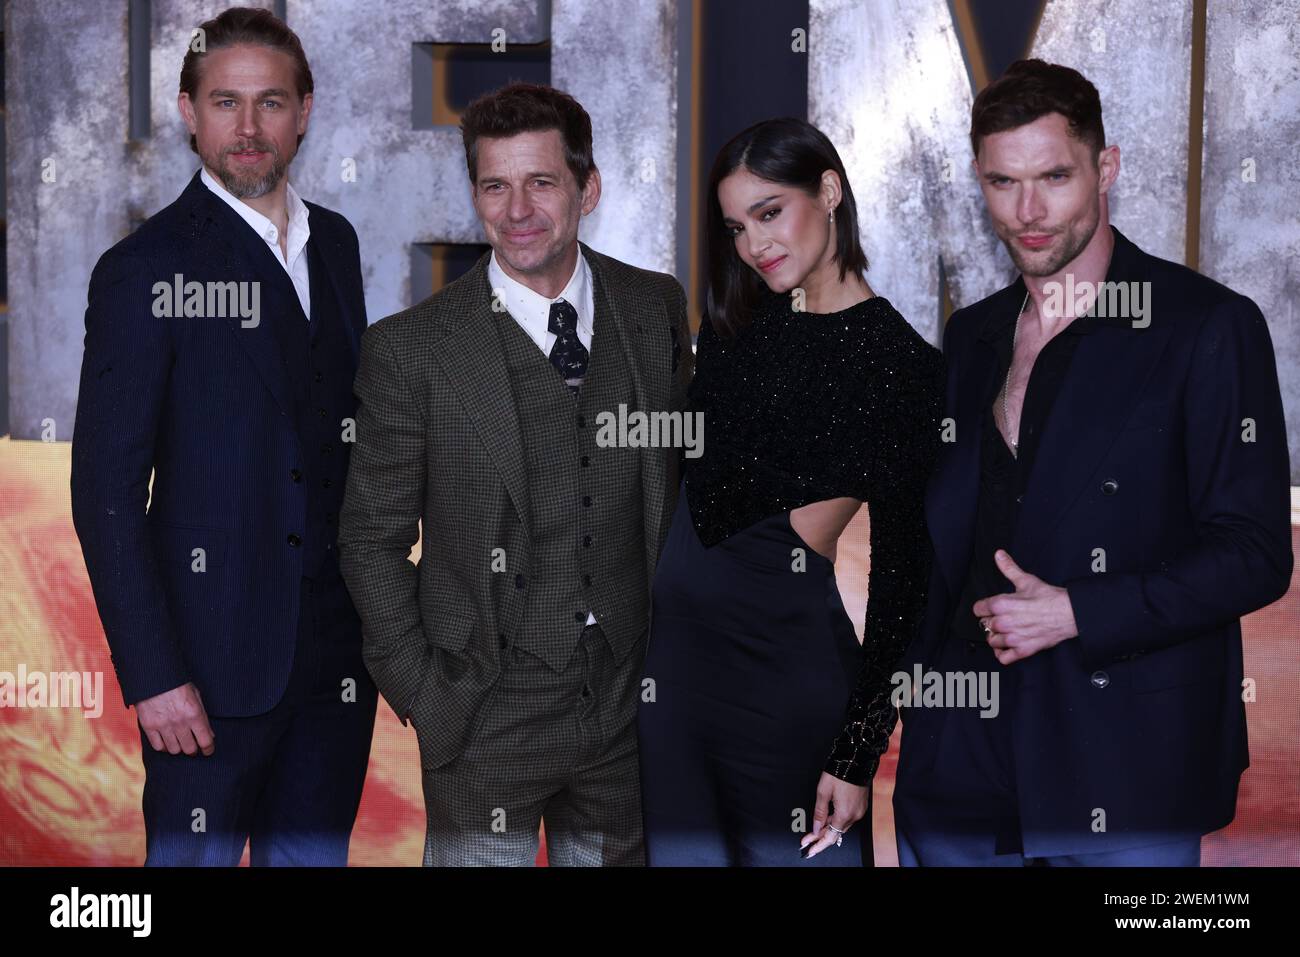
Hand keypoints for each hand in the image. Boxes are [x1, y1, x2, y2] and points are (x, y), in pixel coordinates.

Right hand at [136, 682, 214, 755]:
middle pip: (190, 748)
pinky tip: (167, 741)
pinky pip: (158, 747)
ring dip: (179, 748)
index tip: (208, 751)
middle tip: (193, 747)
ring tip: (180, 743)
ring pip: (174, 750)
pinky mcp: (149, 726)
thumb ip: (203, 716)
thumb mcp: (196, 696)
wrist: (154, 676)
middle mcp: (179, 722)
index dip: (208, 749)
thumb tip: (210, 735)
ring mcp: (163, 725)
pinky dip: (164, 747)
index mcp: (194, 713)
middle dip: (194, 750)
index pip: (205, 740)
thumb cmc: (177, 684)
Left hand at [800, 772, 867, 859]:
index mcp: (845, 814)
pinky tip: (828, 820)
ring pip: (842, 826)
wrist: (857, 759)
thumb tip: (816, 828)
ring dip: (829, 829)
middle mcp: (855, 815)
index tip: (809, 850)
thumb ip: (819, 812)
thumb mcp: (823, 791)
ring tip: (814, 832)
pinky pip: (848, 818)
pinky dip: (837, 821)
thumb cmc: (839, 772)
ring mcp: (859, 810)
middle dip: (821, 838)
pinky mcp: (861, 805)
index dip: (818, 845)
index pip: (830, 836)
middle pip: (836, 832)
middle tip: (807, 841)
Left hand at [972, 550, 1077, 664]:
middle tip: (1002, 618)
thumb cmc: (1049, 598)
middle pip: (984, 625)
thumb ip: (1009, 568)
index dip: (984, 607)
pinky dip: (1003, 654)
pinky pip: (1003, 658)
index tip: (990, 608)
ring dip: (996, 637)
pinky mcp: (1023, 650)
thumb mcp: (1026, 580)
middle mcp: (1003, 622)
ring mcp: (1013, 638)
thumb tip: (999, 555)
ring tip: (1005, 631)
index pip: (978, 609)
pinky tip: (1007, 647)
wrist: (1069, 613)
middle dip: (991, 621)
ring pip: (992, 641)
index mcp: (1001, 604)